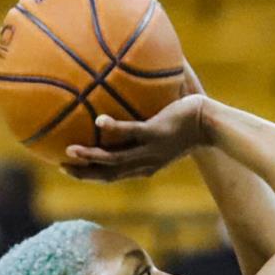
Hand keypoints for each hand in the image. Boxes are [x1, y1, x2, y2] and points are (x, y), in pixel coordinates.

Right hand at [63, 94, 209, 181]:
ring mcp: (151, 150)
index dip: (90, 176)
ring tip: (70, 150)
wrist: (212, 123)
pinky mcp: (157, 134)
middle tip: (62, 166)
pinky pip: (132, 132)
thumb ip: (141, 124)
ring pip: (116, 160)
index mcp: (144, 165)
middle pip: (109, 175)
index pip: (113, 175)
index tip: (70, 169)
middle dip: (85, 174)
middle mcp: (145, 163)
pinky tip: (99, 121)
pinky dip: (114, 129)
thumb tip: (122, 99)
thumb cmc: (187, 124)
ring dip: (92, 157)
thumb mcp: (162, 130)